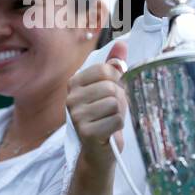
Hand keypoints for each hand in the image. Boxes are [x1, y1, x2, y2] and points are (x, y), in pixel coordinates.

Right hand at [66, 39, 127, 170]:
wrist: (99, 151)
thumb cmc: (105, 116)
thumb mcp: (110, 88)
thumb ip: (114, 65)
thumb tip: (122, 42)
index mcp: (75, 83)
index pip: (105, 69)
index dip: (117, 80)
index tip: (111, 92)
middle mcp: (71, 98)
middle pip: (111, 87)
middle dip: (119, 99)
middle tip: (111, 111)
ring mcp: (76, 115)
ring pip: (114, 103)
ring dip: (119, 113)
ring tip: (110, 120)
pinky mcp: (86, 132)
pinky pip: (116, 119)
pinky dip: (118, 126)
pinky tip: (109, 131)